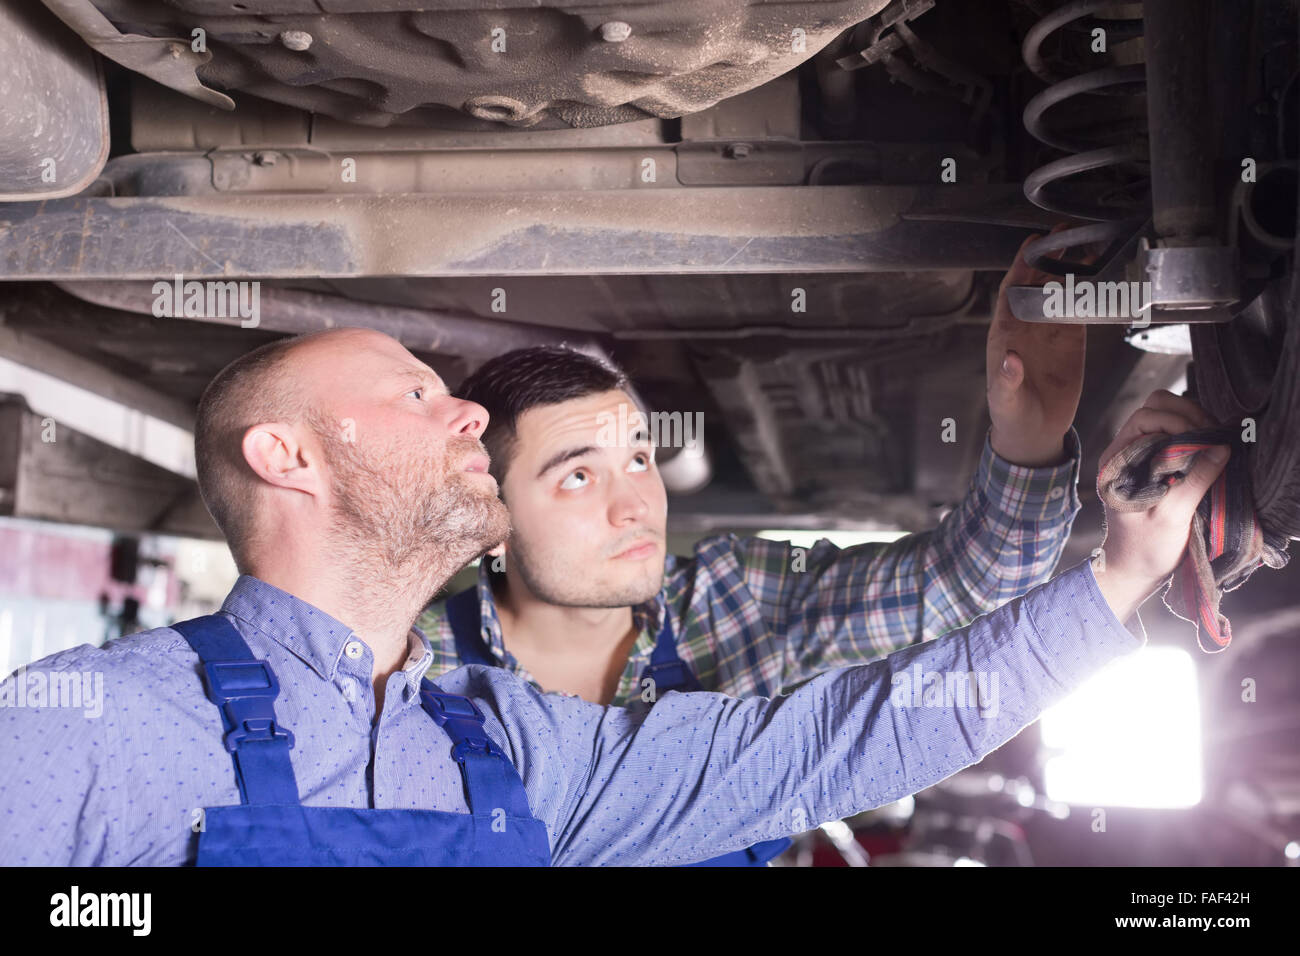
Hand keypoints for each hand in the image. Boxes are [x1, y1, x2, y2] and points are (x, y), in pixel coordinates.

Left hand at [986, 225, 1086, 466]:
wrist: (1034, 430)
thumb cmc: (1012, 413)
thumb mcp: (1006, 399)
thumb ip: (1007, 380)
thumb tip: (1010, 359)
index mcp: (1005, 331)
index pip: (1011, 290)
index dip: (1021, 265)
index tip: (1034, 242)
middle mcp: (1027, 323)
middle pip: (1038, 281)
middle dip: (1052, 255)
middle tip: (1069, 231)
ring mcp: (1050, 328)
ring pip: (1061, 289)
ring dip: (1074, 266)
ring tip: (1092, 242)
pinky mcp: (1071, 337)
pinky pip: (1080, 307)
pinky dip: (1090, 290)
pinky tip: (1104, 272)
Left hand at [1092, 390, 1228, 621]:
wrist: (1134, 567)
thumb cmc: (1145, 547)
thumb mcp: (1172, 517)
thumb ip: (1194, 481)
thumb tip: (1221, 447)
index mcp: (1117, 460)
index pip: (1147, 417)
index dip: (1179, 422)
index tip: (1205, 439)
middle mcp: (1125, 451)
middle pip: (1155, 407)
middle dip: (1188, 414)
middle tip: (1213, 436)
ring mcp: (1139, 454)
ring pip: (1166, 416)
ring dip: (1193, 421)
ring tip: (1214, 441)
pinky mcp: (1155, 462)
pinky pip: (1174, 433)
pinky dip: (1194, 433)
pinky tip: (1209, 450)